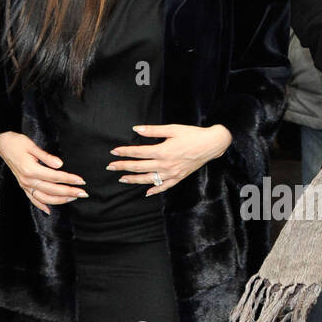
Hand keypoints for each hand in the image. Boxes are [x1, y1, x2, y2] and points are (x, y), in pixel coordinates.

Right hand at [0, 131, 87, 215]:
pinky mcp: (22, 186)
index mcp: (31, 169)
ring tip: (72, 198)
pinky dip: (41, 206)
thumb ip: (46, 156)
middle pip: (52, 190)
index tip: (81, 181)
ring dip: (59, 200)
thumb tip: (60, 164)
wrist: (2, 144)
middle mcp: (27, 180)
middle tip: (83, 193)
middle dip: (69, 192)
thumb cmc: (17, 142)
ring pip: (44, 198)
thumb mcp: (32, 145)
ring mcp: (24, 185)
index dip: (69, 179)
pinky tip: (49, 210)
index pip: (55, 177)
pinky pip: (32, 199)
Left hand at [107, 123, 232, 194]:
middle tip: (110, 166)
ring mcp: (172, 173)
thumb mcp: (172, 129)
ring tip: (122, 179)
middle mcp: (166, 164)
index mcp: (163, 151)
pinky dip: (154, 190)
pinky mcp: (179, 178)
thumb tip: (136, 129)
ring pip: (149, 179)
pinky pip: (164, 187)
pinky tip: (146, 192)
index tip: (114, 152)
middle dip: (123, 167)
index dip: (125, 152)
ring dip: (134, 179)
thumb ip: (153, 130)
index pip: (138, 152)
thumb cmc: (192, 134)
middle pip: (139, 167)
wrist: (211, 144)